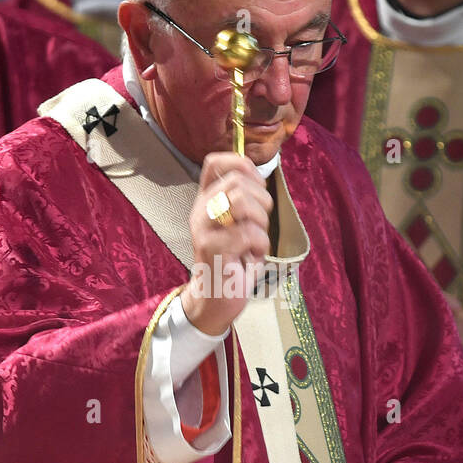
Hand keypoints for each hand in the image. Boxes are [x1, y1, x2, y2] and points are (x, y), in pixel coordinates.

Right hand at [182, 152, 272, 336]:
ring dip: (261, 222)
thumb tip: (259, 176)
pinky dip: (260, 246)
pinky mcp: (212, 249)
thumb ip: (243, 200)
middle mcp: (201, 210)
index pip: (214, 162)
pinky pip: (248, 233)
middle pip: (237, 181)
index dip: (242, 165)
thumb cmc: (233, 261)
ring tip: (255, 242)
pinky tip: (252, 258)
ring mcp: (204, 229)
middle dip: (262, 201)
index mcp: (206, 200)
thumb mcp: (238, 224)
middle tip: (260, 226)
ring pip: (241, 202)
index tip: (256, 186)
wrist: (215, 299)